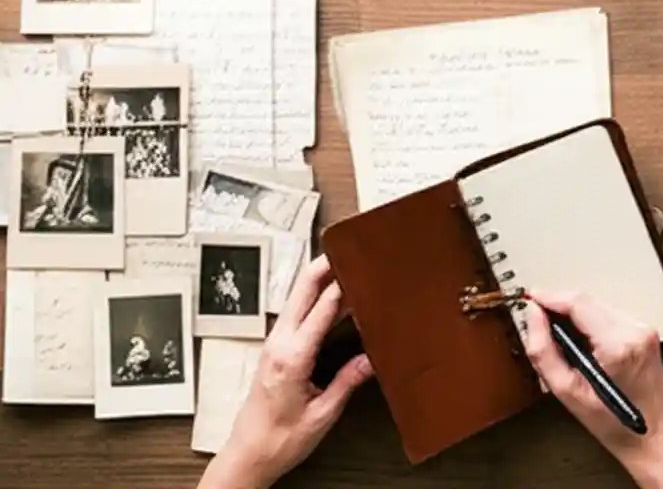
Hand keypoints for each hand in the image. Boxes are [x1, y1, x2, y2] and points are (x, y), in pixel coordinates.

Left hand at [199, 256, 374, 488]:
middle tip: (345, 249)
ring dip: (316, 282)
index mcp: (292, 358)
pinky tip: (329, 301)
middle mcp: (279, 345)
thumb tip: (371, 357)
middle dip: (321, 268)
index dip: (343, 288)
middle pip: (300, 293)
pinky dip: (312, 301)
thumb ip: (347, 381)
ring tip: (341, 267)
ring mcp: (273, 346)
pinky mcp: (274, 352)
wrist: (248, 455)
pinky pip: (294, 316)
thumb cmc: (280, 440)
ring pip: (295, 301)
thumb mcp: (323, 413)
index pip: (321, 310)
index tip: (361, 271)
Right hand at [521, 291, 662, 488]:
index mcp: (618, 345)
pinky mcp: (646, 331)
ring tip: (561, 338)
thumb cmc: (613, 422)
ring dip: (576, 314)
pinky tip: (583, 342)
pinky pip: (610, 315)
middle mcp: (636, 330)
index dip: (549, 297)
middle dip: (559, 305)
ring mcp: (645, 329)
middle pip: (588, 300)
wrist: (650, 434)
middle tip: (538, 320)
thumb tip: (532, 316)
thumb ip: (543, 350)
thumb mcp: (567, 391)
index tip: (530, 298)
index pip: (578, 303)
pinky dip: (591, 322)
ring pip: (598, 305)